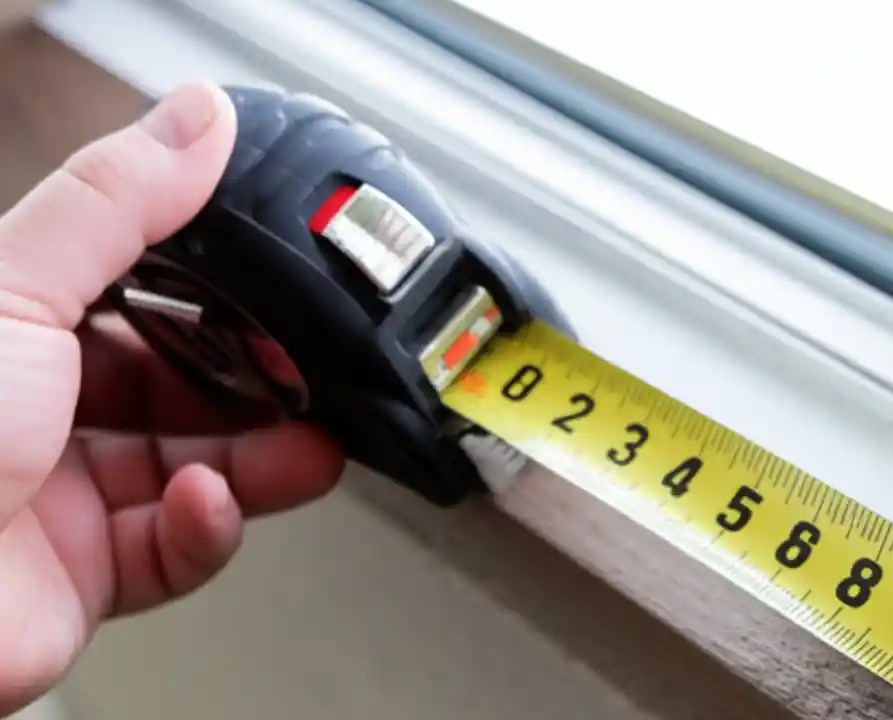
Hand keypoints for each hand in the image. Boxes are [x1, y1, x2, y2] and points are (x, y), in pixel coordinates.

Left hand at [0, 84, 343, 711]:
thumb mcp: (17, 291)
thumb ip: (116, 203)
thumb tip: (198, 119)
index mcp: (17, 332)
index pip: (141, 301)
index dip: (219, 300)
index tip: (284, 295)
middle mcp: (40, 413)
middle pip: (180, 389)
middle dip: (256, 386)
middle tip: (312, 378)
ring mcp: (62, 497)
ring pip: (193, 469)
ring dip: (259, 461)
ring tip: (309, 448)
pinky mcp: (82, 577)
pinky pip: (172, 550)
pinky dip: (204, 529)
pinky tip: (209, 504)